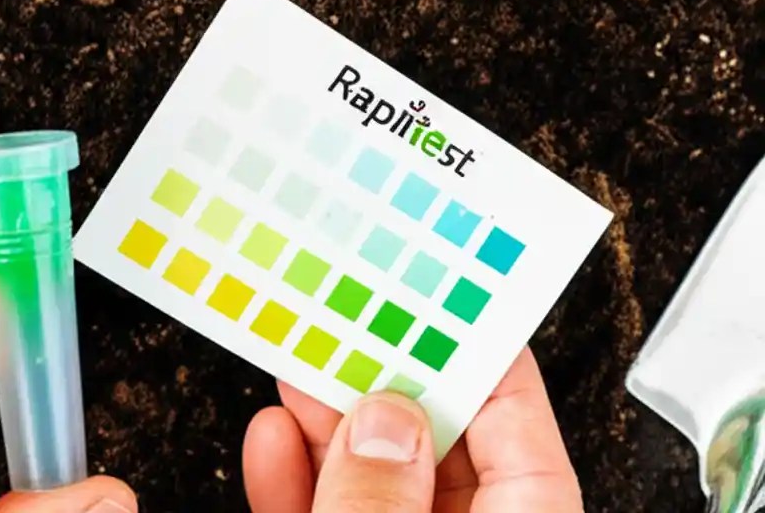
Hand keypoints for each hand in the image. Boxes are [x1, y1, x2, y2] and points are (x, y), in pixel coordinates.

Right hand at [242, 348, 581, 511]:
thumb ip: (381, 503)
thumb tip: (380, 422)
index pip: (519, 431)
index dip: (479, 357)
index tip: (438, 299)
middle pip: (437, 450)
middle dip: (384, 383)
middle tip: (348, 320)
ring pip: (373, 483)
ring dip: (327, 428)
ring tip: (298, 367)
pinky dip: (295, 484)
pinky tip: (272, 442)